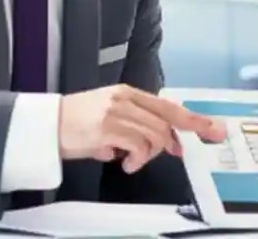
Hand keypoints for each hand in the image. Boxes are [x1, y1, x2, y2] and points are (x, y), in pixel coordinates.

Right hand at [58, 85, 225, 173]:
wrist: (45, 126)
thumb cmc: (76, 124)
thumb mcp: (109, 119)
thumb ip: (135, 127)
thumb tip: (160, 144)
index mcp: (127, 94)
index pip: (168, 105)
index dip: (192, 119)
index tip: (212, 129)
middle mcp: (125, 99)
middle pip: (167, 119)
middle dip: (175, 140)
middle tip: (176, 153)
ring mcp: (116, 112)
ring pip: (155, 134)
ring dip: (148, 154)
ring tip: (131, 161)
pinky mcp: (107, 128)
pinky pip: (137, 146)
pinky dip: (136, 159)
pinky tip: (123, 163)